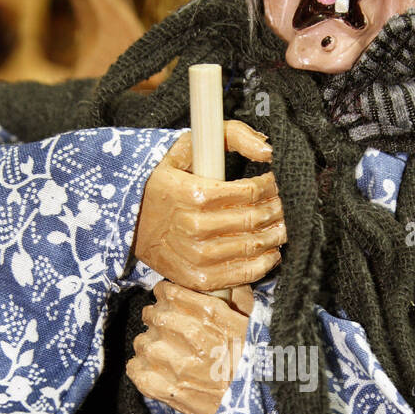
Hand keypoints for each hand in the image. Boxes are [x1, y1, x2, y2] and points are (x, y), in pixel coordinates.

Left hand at [126, 280, 251, 413]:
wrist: (255, 405)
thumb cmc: (255, 362)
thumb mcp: (253, 322)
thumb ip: (237, 296)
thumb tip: (218, 279)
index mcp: (213, 316)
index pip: (170, 293)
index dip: (165, 294)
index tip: (166, 297)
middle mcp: (192, 337)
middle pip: (154, 315)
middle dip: (155, 316)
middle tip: (160, 322)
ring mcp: (178, 366)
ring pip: (143, 343)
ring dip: (148, 343)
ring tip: (158, 349)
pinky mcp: (168, 392)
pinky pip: (136, 371)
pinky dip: (139, 368)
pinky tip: (151, 368)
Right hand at [133, 121, 286, 291]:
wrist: (130, 223)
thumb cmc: (163, 183)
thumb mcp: (187, 148)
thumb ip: (231, 135)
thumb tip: (267, 148)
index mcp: (195, 194)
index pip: (250, 192)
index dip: (270, 187)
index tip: (275, 182)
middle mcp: (196, 228)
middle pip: (254, 220)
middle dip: (277, 211)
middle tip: (285, 205)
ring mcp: (197, 257)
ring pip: (252, 247)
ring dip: (274, 236)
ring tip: (281, 226)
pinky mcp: (197, 279)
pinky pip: (241, 275)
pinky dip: (263, 264)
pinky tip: (271, 252)